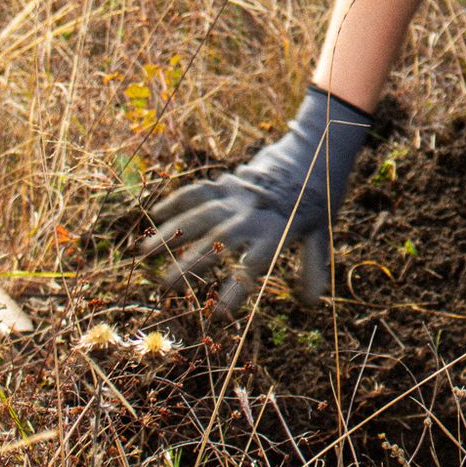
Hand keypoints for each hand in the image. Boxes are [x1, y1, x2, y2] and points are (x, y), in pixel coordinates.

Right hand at [138, 86, 372, 314]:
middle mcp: (252, 214)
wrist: (313, 152)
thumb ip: (312, 268)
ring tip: (145, 253)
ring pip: (200, 214)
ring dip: (172, 232)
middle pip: (217, 240)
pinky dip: (178, 199)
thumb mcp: (320, 233)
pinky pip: (199, 190)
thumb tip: (309, 304)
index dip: (236, 289)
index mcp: (277, 230)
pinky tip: (156, 213)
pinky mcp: (227, 182)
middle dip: (190, 263)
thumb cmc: (316, 201)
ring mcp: (237, 196)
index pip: (254, 264)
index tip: (217, 314)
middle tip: (165, 287)